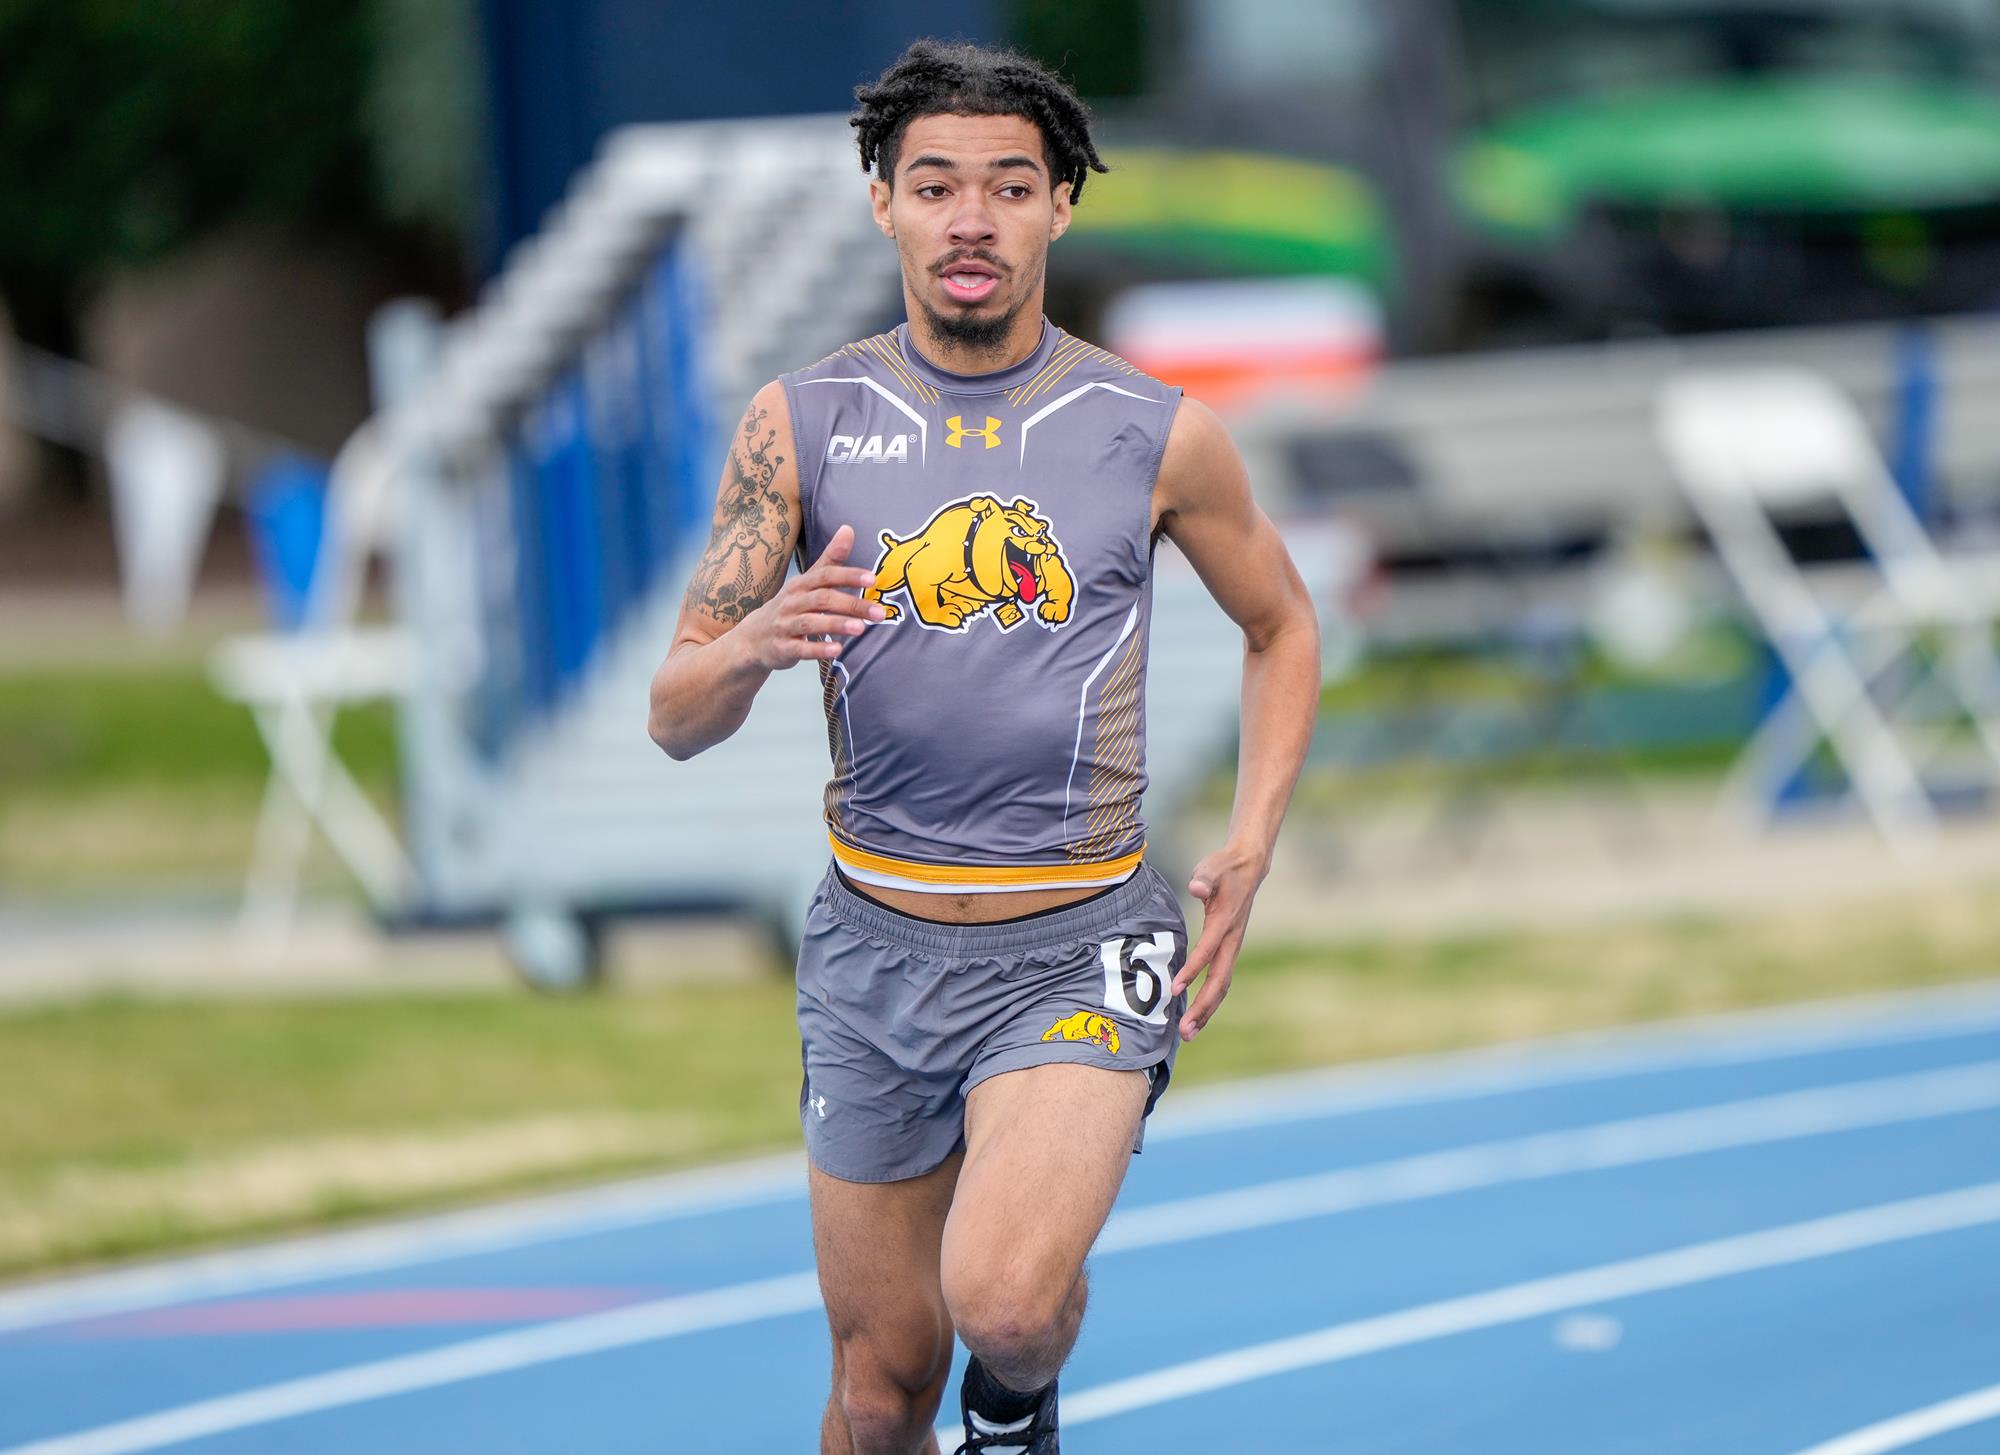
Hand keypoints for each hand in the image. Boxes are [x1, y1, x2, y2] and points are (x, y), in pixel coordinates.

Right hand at [739, 524, 882, 669]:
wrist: (754, 637)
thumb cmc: (790, 606)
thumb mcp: (808, 581)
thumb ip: (830, 559)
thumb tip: (848, 529)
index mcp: (801, 584)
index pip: (826, 575)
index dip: (848, 575)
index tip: (872, 578)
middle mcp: (792, 602)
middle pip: (823, 599)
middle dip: (852, 605)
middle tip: (878, 612)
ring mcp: (785, 625)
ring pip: (811, 623)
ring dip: (836, 624)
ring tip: (861, 629)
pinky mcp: (783, 648)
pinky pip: (801, 649)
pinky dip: (818, 649)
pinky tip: (837, 650)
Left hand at [1169, 843, 1267, 1042]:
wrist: (1248, 866)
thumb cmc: (1224, 867)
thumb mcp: (1211, 867)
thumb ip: (1204, 879)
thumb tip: (1196, 888)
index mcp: (1225, 922)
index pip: (1208, 951)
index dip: (1192, 971)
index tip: (1175, 989)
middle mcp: (1232, 939)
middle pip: (1219, 980)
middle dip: (1202, 1007)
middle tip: (1185, 1030)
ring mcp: (1233, 946)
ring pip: (1222, 985)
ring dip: (1206, 1010)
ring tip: (1188, 1033)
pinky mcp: (1229, 949)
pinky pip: (1221, 980)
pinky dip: (1209, 1000)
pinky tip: (1197, 1015)